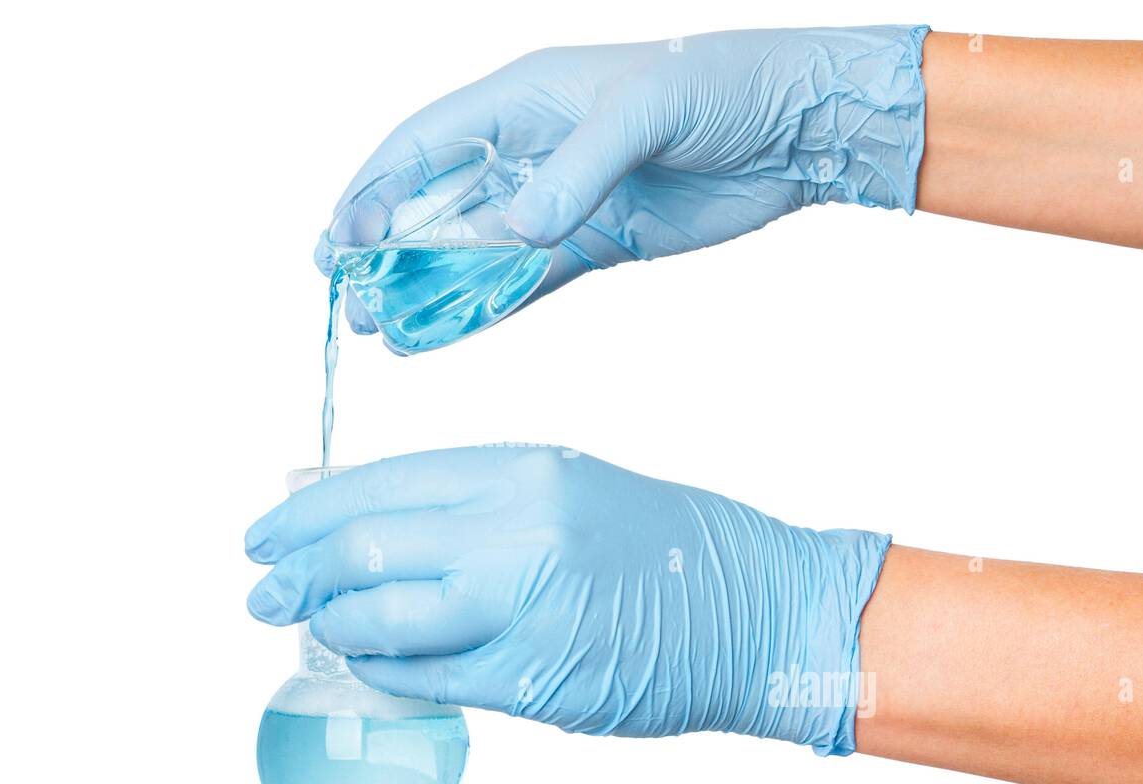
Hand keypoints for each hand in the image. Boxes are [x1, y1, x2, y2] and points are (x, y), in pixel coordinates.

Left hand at [245, 446, 889, 753]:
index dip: (307, 512)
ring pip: (380, 616)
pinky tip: (369, 662)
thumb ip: (469, 506)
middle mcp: (517, 528)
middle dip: (295, 573)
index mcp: (522, 468)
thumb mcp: (564, 488)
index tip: (268, 533)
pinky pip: (425, 677)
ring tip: (318, 626)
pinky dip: (383, 670)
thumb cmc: (665, 544)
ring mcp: (524, 607)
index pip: (380, 482)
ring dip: (334, 624)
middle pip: (364, 547)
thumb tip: (369, 523)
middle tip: (264, 590)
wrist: (757, 606)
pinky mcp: (535, 679)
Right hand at [316, 25, 928, 333]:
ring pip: (472, 251)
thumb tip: (514, 229)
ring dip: (426, 289)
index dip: (375, 190)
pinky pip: (522, 282)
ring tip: (383, 330)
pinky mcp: (592, 244)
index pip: (424, 144)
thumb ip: (578, 169)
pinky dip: (483, 309)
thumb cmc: (724, 86)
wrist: (800, 128)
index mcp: (524, 99)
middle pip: (435, 202)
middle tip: (351, 299)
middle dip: (386, 250)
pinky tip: (442, 337)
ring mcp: (558, 202)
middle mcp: (529, 151)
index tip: (341, 240)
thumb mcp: (647, 110)